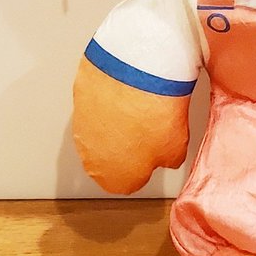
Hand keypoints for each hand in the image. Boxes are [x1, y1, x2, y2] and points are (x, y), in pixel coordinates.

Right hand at [71, 58, 191, 192]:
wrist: (135, 73)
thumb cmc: (153, 114)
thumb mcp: (177, 146)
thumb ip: (169, 158)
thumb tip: (168, 154)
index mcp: (116, 179)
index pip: (130, 182)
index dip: (146, 164)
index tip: (156, 150)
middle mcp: (91, 159)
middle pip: (111, 158)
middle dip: (128, 145)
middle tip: (149, 127)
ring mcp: (80, 128)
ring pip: (99, 131)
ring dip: (115, 122)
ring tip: (139, 106)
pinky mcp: (77, 98)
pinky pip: (95, 104)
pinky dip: (107, 99)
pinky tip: (126, 90)